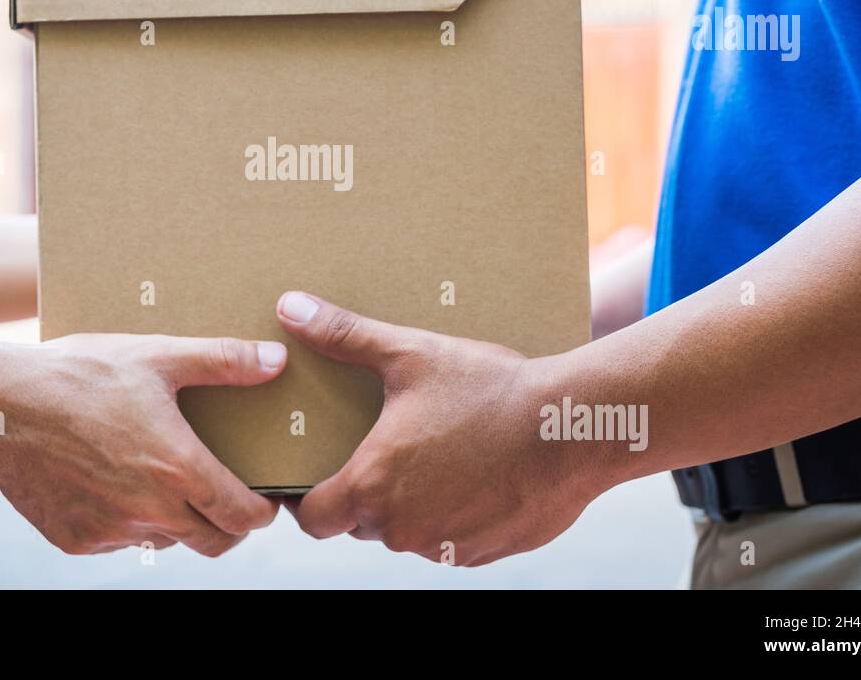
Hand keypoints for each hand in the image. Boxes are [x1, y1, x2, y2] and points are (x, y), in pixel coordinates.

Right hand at [0, 333, 287, 557]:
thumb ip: (223, 360)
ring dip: (178, 520)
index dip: (263, 511)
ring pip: (167, 541)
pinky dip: (130, 520)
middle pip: (214, 543)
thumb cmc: (78, 373)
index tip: (265, 496)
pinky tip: (118, 480)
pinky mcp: (76, 540)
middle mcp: (149, 512)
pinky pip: (120, 540)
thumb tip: (276, 361)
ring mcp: (110, 531)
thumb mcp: (155, 355)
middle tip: (226, 493)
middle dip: (230, 525)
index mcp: (177, 469)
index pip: (244, 517)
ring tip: (169, 478)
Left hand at [277, 292, 617, 566]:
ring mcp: (445, 547)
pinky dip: (454, 516)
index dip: (306, 500)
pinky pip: (451, 542)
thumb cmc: (487, 389)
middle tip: (383, 448)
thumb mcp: (410, 353)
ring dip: (412, 505)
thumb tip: (289, 307)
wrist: (571, 427)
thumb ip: (344, 336)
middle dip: (365, 493)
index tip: (313, 476)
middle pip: (361, 523)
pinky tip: (474, 474)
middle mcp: (402, 528)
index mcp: (372, 485)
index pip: (314, 519)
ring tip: (434, 454)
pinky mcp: (484, 554)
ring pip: (408, 532)